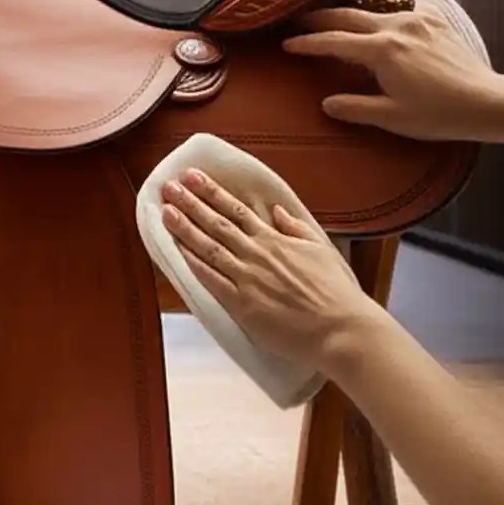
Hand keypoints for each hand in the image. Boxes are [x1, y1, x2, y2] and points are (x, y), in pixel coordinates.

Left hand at [159, 169, 384, 370]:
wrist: (338, 328)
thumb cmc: (333, 291)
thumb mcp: (319, 248)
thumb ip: (295, 227)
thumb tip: (276, 211)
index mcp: (274, 240)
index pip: (236, 210)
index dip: (212, 192)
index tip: (193, 177)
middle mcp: (256, 254)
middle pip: (216, 224)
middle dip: (190, 203)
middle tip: (169, 187)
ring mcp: (246, 279)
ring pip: (208, 248)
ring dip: (184, 229)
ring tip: (165, 212)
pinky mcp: (241, 305)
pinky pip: (210, 280)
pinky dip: (192, 264)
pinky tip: (176, 251)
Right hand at [283, 3, 503, 141]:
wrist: (485, 103)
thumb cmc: (438, 115)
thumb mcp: (390, 117)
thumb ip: (355, 107)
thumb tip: (327, 103)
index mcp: (382, 51)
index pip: (333, 41)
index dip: (307, 43)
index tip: (287, 44)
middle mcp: (398, 27)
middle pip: (347, 15)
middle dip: (320, 18)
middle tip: (299, 21)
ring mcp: (418, 19)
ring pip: (373, 7)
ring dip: (349, 9)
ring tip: (332, 13)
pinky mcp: (436, 20)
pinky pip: (401, 7)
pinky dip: (382, 9)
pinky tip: (377, 15)